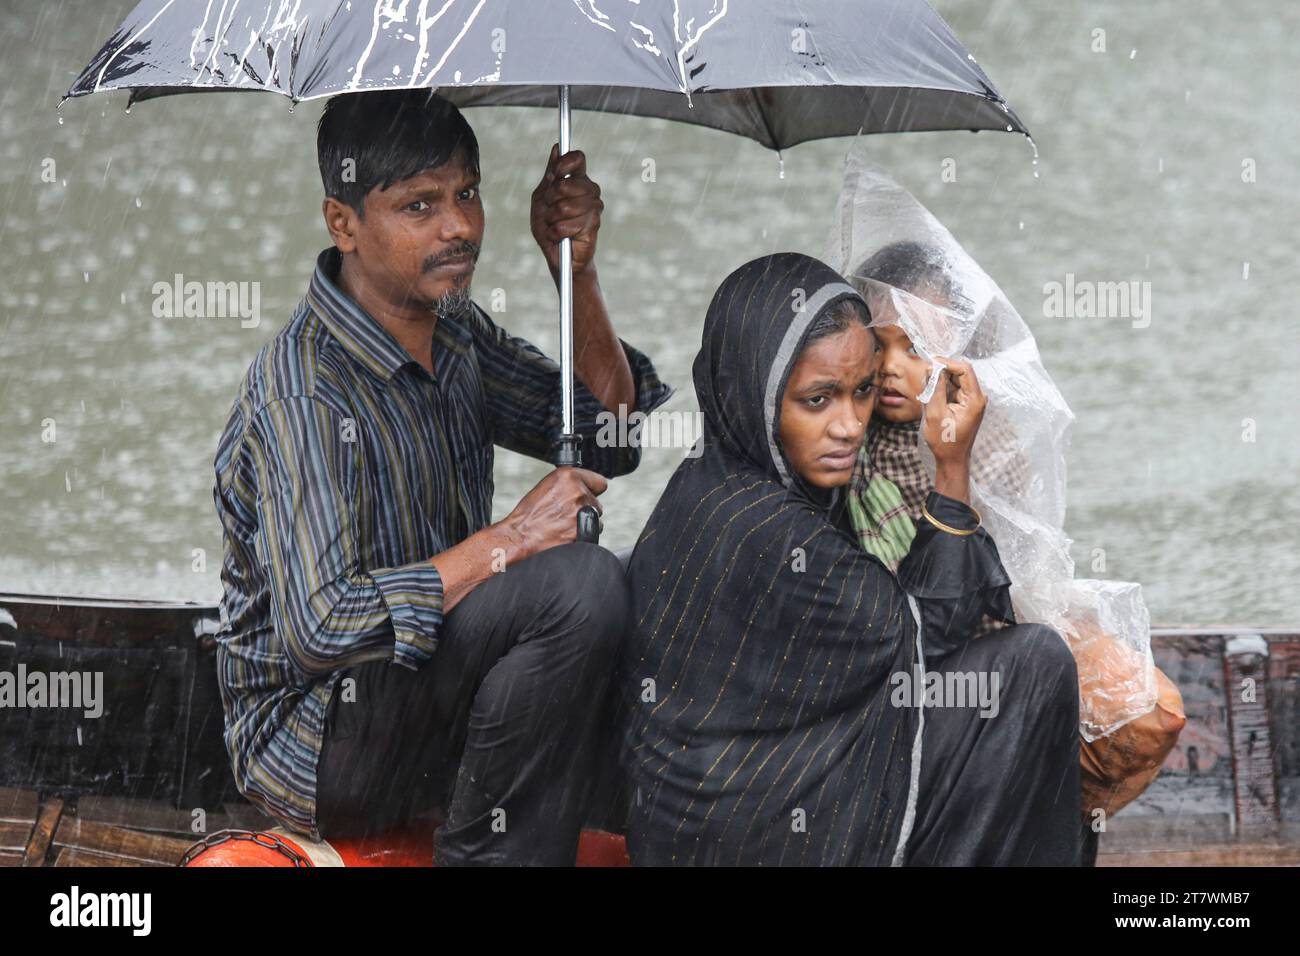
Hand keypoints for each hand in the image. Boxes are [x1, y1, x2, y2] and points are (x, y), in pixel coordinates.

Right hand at [502, 466, 606, 558]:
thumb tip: (585, 487)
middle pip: (597, 502)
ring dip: (584, 523)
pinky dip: (583, 535)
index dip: (591, 490)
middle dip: (585, 509)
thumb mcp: (547, 487)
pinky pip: (593, 532)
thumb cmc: (529, 516)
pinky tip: (566, 534)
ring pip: (596, 518)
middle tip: (565, 514)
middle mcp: (578, 491)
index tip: (587, 495)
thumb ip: (569, 485)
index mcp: (568, 476)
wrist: (520, 537)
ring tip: (563, 525)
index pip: (599, 482)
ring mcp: (582, 511)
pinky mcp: (584, 529)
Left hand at [530, 144, 602, 275]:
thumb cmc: (548, 226)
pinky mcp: (594, 224)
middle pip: (569, 183)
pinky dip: (558, 232)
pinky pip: (569, 224)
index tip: (555, 175)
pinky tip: (560, 236)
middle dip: (552, 198)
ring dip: (553, 218)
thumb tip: (557, 147)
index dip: (565, 164)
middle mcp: (589, 190)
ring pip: (568, 205)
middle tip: (550, 209)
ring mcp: (594, 207)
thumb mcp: (542, 198)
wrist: (557, 255)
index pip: (577, 158)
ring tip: (554, 225)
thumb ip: (550, 175)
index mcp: (576, 179)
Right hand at [922, 358, 985, 467]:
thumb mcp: (935, 413)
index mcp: (974, 399)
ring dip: (940, 381)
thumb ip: (934, 389)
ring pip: (955, 380)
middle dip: (942, 372)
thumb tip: (932, 368)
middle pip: (960, 372)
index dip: (947, 363)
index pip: (964, 369)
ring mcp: (972, 400)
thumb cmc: (945, 441)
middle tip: (925, 377)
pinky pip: (954, 389)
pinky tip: (932, 398)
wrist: (952, 459)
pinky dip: (942, 389)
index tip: (930, 364)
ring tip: (927, 391)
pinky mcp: (966, 403)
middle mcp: (977, 397)